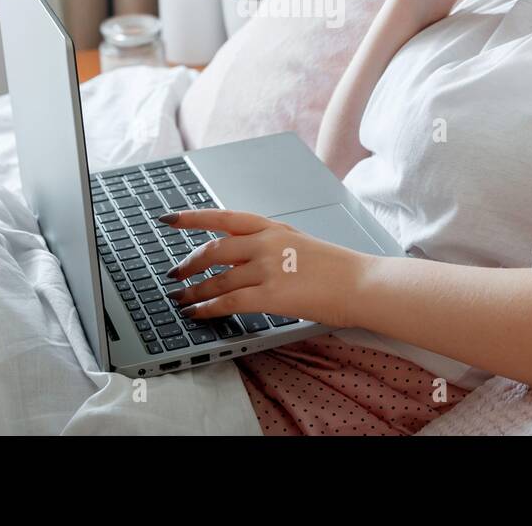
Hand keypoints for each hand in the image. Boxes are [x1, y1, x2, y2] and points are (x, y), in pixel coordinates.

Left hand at [158, 209, 370, 328]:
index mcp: (273, 228)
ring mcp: (268, 268)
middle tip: (175, 273)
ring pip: (217, 278)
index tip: (169, 219)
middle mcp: (266, 243)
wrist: (362, 283)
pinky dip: (208, 308)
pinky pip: (229, 301)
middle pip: (214, 250)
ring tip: (181, 300)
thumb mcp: (300, 244)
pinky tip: (198, 314)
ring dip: (194, 291)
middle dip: (189, 263)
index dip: (192, 218)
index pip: (223, 217)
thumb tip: (244, 259)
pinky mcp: (272, 294)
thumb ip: (271, 247)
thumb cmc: (337, 269)